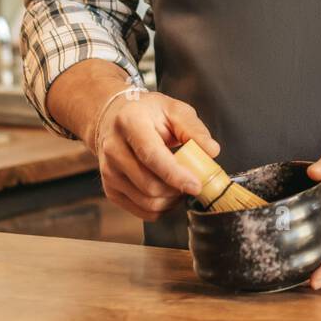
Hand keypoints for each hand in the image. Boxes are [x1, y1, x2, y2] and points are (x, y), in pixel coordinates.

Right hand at [94, 90, 219, 221]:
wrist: (113, 118)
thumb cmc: (147, 113)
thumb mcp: (173, 109)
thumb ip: (193, 129)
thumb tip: (212, 151)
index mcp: (130, 122)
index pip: (151, 156)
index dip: (175, 174)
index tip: (196, 185)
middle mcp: (113, 148)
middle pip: (149, 184)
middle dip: (177, 189)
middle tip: (192, 180)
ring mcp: (108, 171)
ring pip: (146, 201)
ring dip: (171, 200)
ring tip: (180, 184)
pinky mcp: (110, 189)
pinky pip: (141, 211)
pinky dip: (160, 207)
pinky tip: (167, 192)